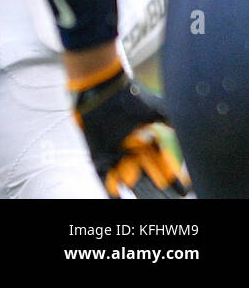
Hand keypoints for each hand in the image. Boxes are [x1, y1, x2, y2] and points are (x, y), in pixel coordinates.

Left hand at [72, 61, 190, 197]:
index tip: (182, 192)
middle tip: (170, 202)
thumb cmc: (128, 97)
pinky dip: (111, 191)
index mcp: (145, 141)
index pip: (162, 166)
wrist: (102, 89)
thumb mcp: (157, 110)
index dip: (172, 179)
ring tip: (153, 205)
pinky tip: (119, 201)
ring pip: (130, 180)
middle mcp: (131, 150)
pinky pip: (104, 178)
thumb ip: (174, 121)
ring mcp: (114, 154)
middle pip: (148, 177)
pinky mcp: (98, 155)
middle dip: (159, 191)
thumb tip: (195, 131)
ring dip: (140, 193)